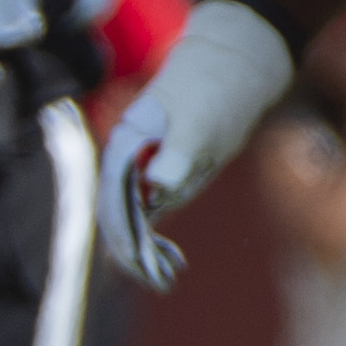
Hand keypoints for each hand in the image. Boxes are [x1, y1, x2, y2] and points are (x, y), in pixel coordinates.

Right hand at [96, 0, 294, 291]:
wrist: (233, 64)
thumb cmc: (214, 88)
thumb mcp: (199, 121)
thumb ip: (177, 153)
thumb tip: (158, 188)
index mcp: (126, 143)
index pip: (113, 196)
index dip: (122, 232)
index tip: (137, 262)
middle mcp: (130, 159)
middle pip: (118, 213)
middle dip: (133, 251)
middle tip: (158, 282)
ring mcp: (146, 168)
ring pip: (133, 218)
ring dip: (145, 250)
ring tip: (168, 278)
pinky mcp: (165, 173)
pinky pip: (152, 213)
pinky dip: (158, 238)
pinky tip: (174, 258)